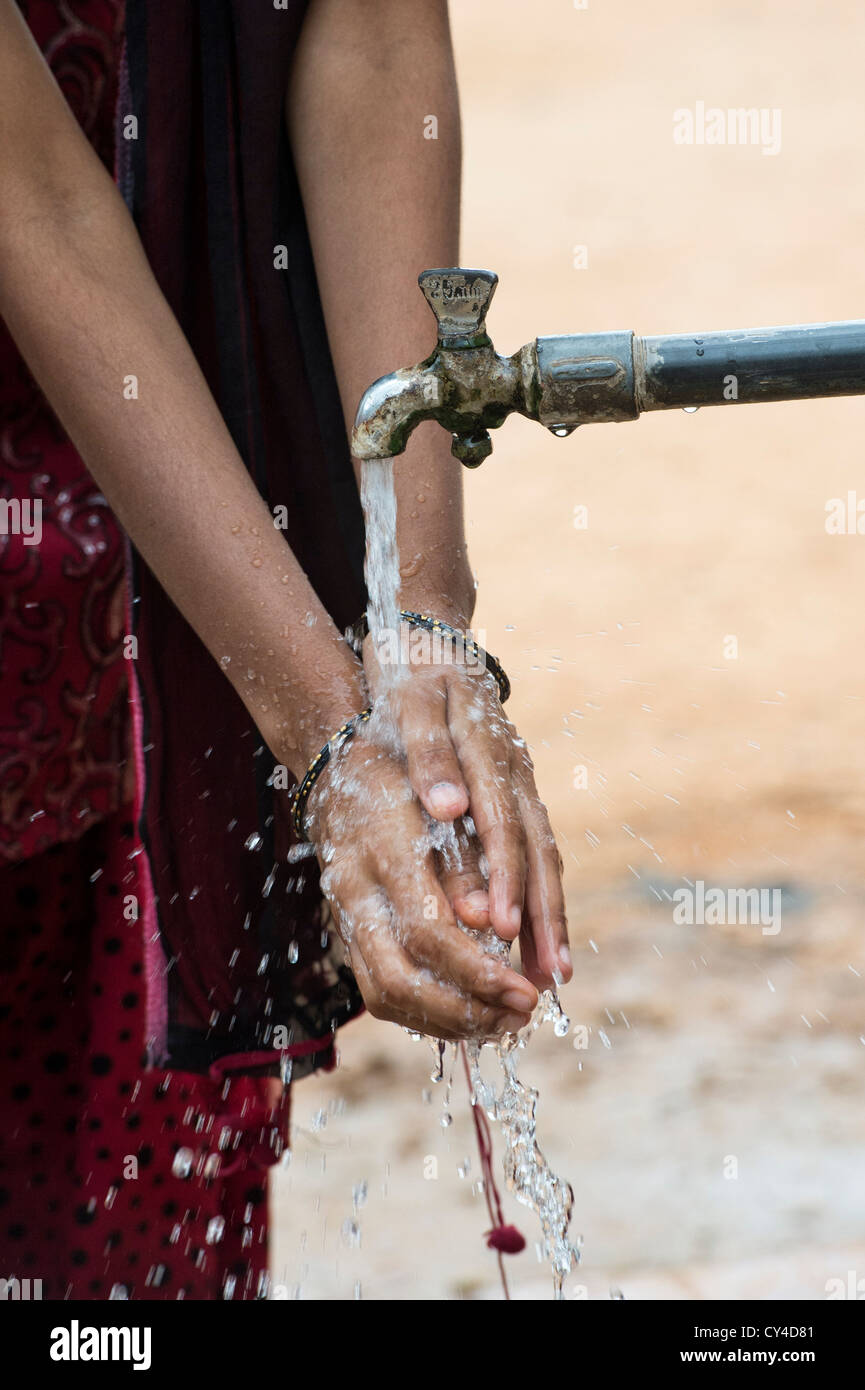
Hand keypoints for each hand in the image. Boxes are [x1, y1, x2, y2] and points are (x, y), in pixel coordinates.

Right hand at [304, 730, 538, 1041]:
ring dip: (447, 1022)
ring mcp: (346, 912)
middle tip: (520, 1016)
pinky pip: (378, 989)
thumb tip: (495, 925)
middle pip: (400, 980)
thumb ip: (468, 861)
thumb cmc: (407, 770)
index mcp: (385, 848)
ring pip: (384, 994)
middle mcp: (356, 888)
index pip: (429, 934)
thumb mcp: (445, 796)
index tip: (529, 992)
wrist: (339, 761)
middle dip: (465, 1011)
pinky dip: (425, 1012)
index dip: (480, 972)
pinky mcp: (348, 928)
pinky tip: (470, 1012)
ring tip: (503, 1022)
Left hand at [364, 631, 570, 992]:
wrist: (430, 643)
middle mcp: (515, 773)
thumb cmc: (412, 680)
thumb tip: (449, 809)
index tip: (501, 929)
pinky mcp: (518, 791)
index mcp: (489, 755)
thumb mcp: (410, 708)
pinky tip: (538, 934)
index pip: (503, 827)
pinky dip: (540, 895)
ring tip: (555, 974)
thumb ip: (430, 757)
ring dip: (551, 916)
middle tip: (549, 976)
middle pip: (538, 852)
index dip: (505, 881)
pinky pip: (537, 849)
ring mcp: (522, 783)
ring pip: (545, 856)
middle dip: (544, 917)